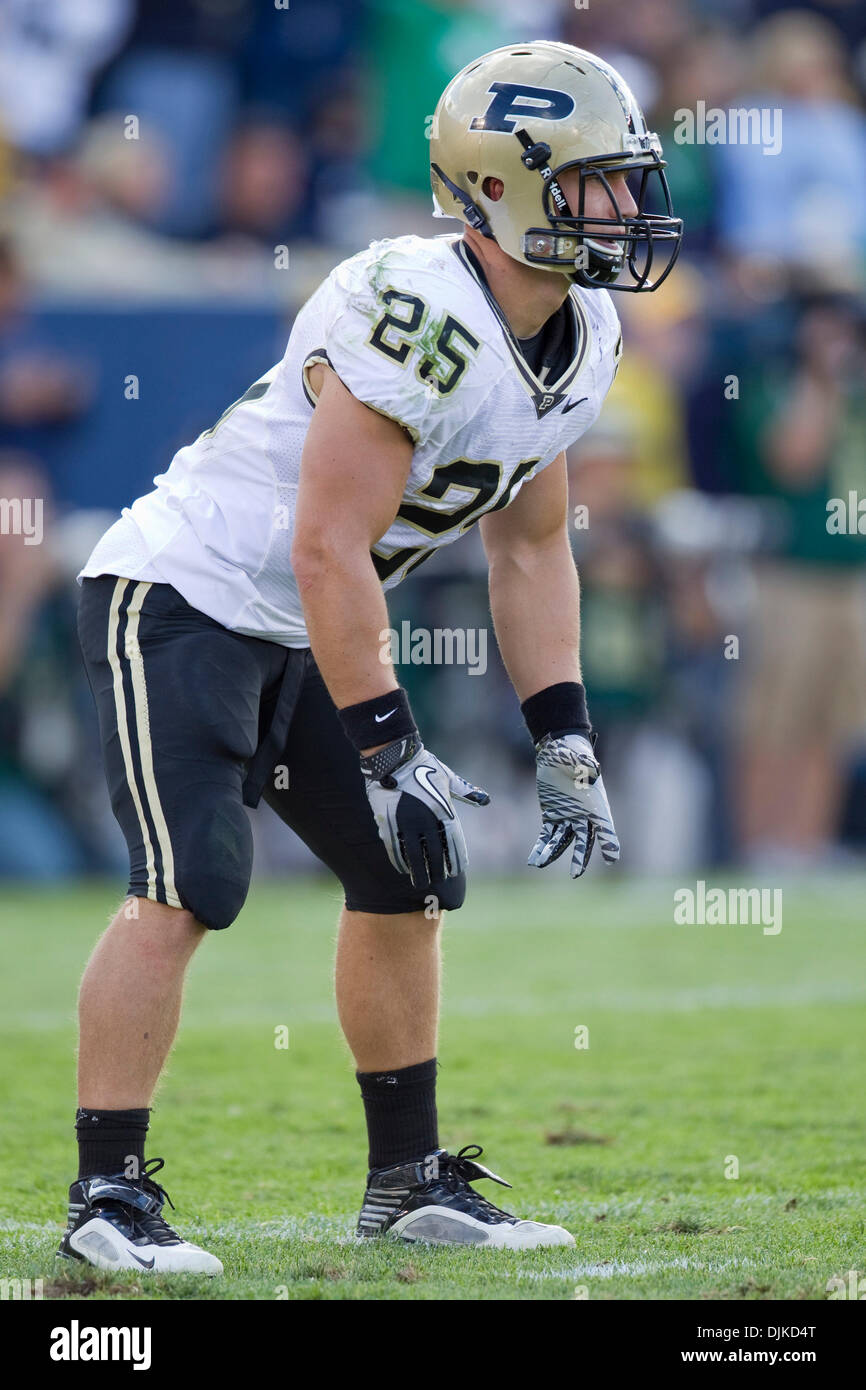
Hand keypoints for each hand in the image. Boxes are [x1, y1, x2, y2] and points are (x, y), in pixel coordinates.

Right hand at [361, 735, 488, 885]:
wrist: (393, 757)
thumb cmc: (423, 765)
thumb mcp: (448, 777)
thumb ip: (465, 791)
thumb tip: (485, 800)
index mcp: (442, 809)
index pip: (452, 841)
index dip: (455, 858)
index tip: (458, 871)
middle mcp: (426, 819)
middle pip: (434, 852)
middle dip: (438, 869)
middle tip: (440, 881)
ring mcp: (406, 822)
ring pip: (413, 854)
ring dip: (418, 871)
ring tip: (421, 883)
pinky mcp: (388, 822)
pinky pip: (395, 847)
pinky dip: (399, 860)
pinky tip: (403, 869)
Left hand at [528, 732, 619, 878]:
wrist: (559, 751)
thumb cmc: (574, 753)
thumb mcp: (580, 758)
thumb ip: (586, 765)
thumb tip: (592, 770)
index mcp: (596, 804)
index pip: (605, 827)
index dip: (609, 843)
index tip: (612, 859)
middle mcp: (583, 815)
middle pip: (583, 841)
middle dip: (580, 858)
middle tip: (575, 874)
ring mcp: (567, 818)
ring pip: (561, 842)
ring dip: (551, 854)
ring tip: (540, 863)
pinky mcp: (551, 816)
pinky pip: (547, 836)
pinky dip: (541, 847)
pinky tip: (534, 859)